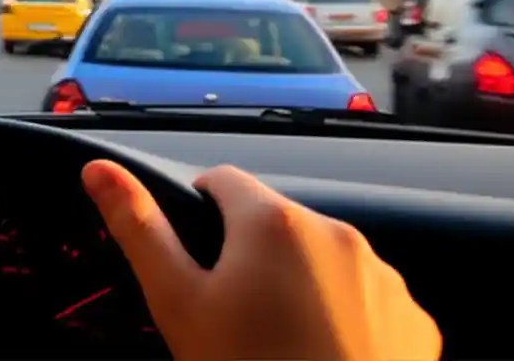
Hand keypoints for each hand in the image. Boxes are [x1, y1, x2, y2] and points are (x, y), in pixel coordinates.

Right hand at [83, 161, 440, 360]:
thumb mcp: (178, 304)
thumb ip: (140, 230)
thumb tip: (99, 169)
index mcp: (273, 222)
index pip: (223, 181)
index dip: (199, 214)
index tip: (196, 261)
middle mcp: (337, 234)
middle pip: (275, 223)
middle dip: (251, 254)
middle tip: (230, 314)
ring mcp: (384, 278)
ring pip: (324, 260)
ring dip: (300, 283)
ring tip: (277, 340)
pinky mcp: (415, 320)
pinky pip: (368, 299)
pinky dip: (345, 317)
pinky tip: (321, 355)